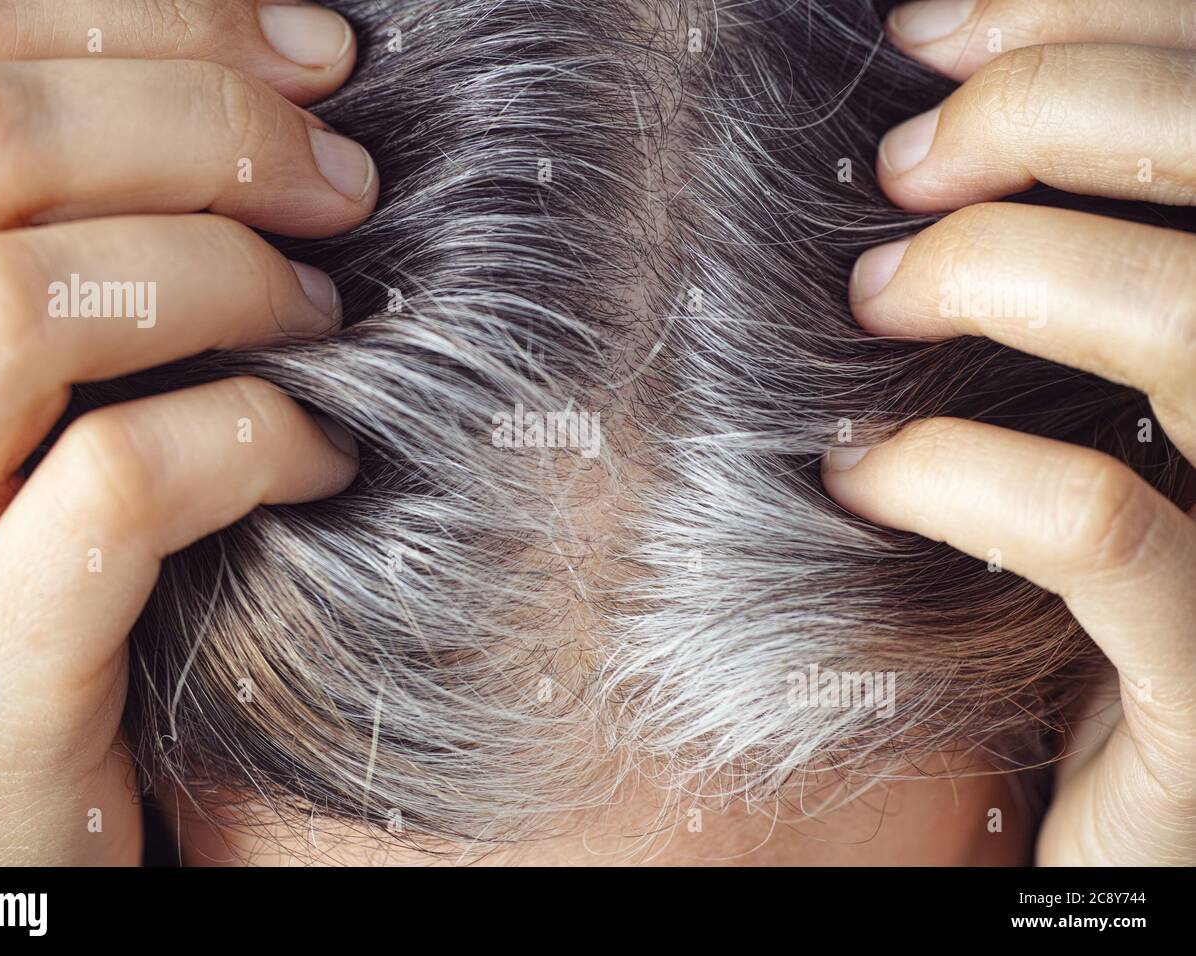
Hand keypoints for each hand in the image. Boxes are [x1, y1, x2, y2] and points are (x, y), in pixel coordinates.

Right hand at [0, 0, 372, 864]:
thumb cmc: (45, 569)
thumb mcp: (38, 393)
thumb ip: (91, 250)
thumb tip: (264, 100)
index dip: (148, 18)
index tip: (310, 51)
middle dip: (208, 122)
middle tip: (344, 179)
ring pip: (20, 304)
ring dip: (228, 277)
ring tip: (327, 316)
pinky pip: (118, 490)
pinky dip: (256, 441)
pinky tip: (328, 458)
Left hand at [825, 0, 1195, 864]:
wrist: (1088, 815)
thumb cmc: (1065, 584)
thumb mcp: (1073, 405)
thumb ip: (1056, 279)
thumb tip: (927, 129)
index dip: (1095, 26)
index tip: (932, 32)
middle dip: (1061, 106)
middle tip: (905, 160)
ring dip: (1009, 266)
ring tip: (876, 296)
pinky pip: (1106, 528)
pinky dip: (964, 472)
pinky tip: (862, 476)